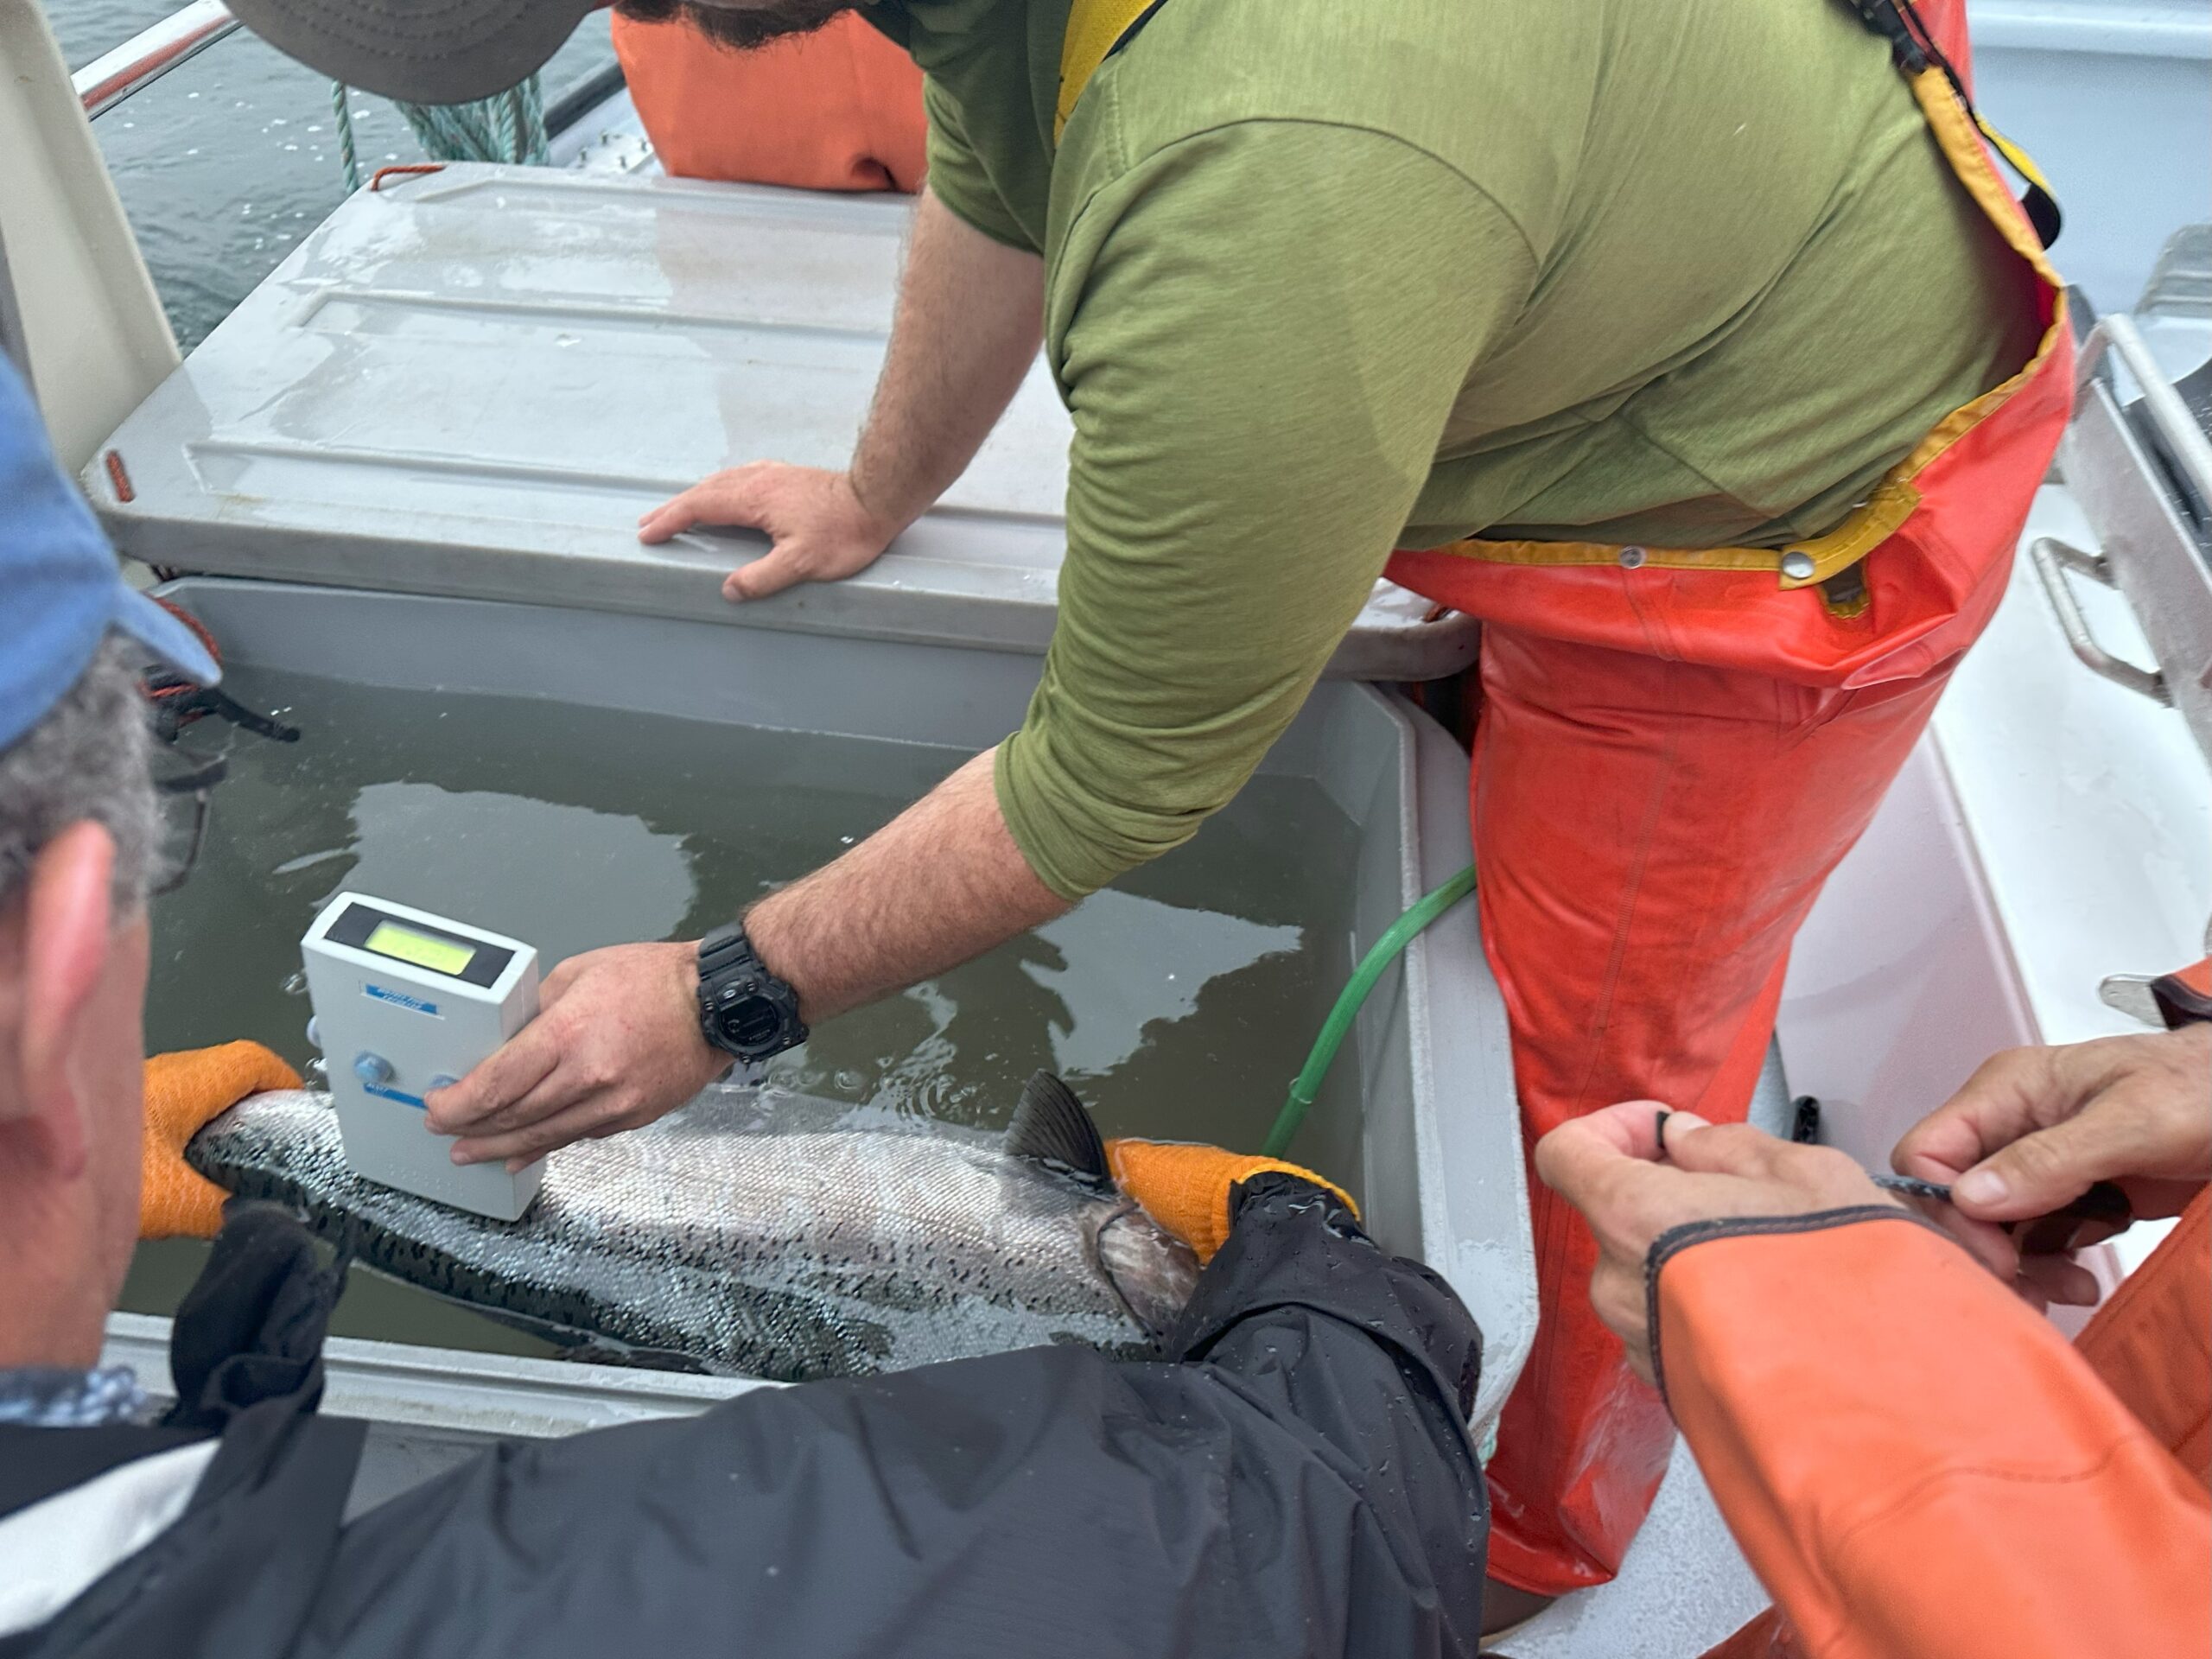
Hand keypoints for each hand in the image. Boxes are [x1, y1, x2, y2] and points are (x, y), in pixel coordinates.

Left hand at [423, 940, 728, 1168]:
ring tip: (472, 1153)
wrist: (716, 1003)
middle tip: (445, 1130)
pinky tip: (523, 1150)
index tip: (438, 1106)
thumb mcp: (580, 974)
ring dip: (500, 1147)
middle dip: (471, 1128)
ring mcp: (614, 1102)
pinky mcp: (633, 1116)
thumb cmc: (655, 980)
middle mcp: (589, 1075)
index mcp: (568, 1033)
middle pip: (513, 1116)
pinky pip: (578, 1136)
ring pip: (543, 1135)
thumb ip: (537, 1010)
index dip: (458, 1103)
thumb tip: (507, 1038)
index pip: (496, 1083)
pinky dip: (545, 1145)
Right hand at [636, 463, 906, 601]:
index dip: (670, 521)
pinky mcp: (785, 475)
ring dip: (694, 497)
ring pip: (720, 482)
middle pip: (703, 492)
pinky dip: (719, 488)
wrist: (877, 497)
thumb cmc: (844, 531)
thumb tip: (729, 590)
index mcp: (753, 498)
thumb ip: (763, 578)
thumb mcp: (803, 563)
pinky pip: (739, 478)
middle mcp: (757, 480)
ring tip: (677, 511)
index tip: (647, 534)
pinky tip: (724, 493)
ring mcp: (771, 474)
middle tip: (648, 524)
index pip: (699, 508)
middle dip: (673, 509)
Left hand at [1536, 1104, 1895, 1385]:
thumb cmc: (1846, 1297)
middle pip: (1614, 1215)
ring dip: (1689, 1252)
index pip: (1567, 1153)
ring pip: (1645, 1273)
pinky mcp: (1670, 1387)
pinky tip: (1767, 1302)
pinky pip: (1670, 1325)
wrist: (1884, 1417)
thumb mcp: (1806, 1178)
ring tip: (1767, 1252)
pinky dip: (1703, 1304)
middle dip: (1668, 1191)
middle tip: (1735, 1187)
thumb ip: (1728, 1148)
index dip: (1613, 1128)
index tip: (1659, 1129)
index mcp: (1635, 1218)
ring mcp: (1641, 1343)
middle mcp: (1620, 1285)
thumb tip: (1690, 1141)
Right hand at [1892, 1026, 2210, 1303]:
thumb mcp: (2134, 1121)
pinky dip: (2051, 1266)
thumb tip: (1971, 1196)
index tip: (1996, 1251)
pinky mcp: (2070, 1192)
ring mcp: (2039, 1161)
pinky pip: (2033, 1237)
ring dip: (2023, 1266)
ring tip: (2071, 1285)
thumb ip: (2051, 1158)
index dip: (1947, 1206)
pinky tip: (2083, 1277)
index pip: (1929, 1150)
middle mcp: (2011, 1125)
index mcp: (2007, 1091)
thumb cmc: (2205, 1089)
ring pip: (1993, 1225)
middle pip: (1956, 1195)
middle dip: (1987, 1246)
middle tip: (2029, 1284)